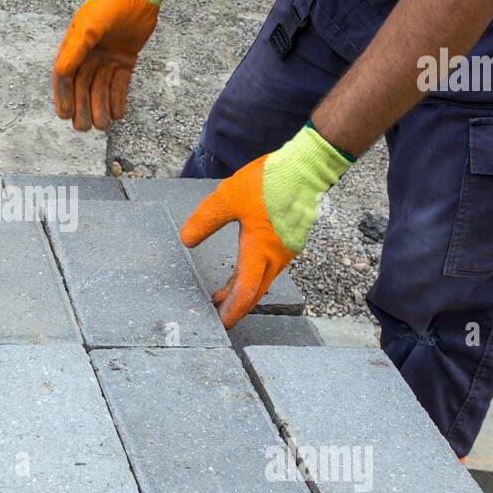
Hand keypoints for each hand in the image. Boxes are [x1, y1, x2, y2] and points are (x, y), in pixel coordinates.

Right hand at [51, 0, 174, 131]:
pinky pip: (120, 85)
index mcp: (75, 46)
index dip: (63, 97)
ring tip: (102, 126)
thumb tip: (60, 73)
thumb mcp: (90, 26)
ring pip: (101, 89)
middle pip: (82, 87)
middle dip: (82, 108)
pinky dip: (118, 100)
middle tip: (83, 128)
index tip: (64, 115)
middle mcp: (89, 54)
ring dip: (100, 107)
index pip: (65, 76)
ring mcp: (107, 58)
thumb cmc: (111, 5)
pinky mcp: (125, 60)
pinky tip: (117, 115)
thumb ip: (75, 49)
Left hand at [180, 125, 351, 326]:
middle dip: (234, 306)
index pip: (244, 292)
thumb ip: (205, 221)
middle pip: (254, 292)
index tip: (220, 324)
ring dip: (242, 290)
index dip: (231, 311)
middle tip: (215, 315)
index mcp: (260, 251)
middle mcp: (275, 257)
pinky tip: (242, 270)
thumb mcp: (227, 197)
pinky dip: (252, 275)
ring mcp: (285, 250)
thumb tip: (186, 240)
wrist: (306, 168)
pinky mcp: (288, 241)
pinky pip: (269, 267)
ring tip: (221, 296)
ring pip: (262, 280)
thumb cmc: (269, 182)